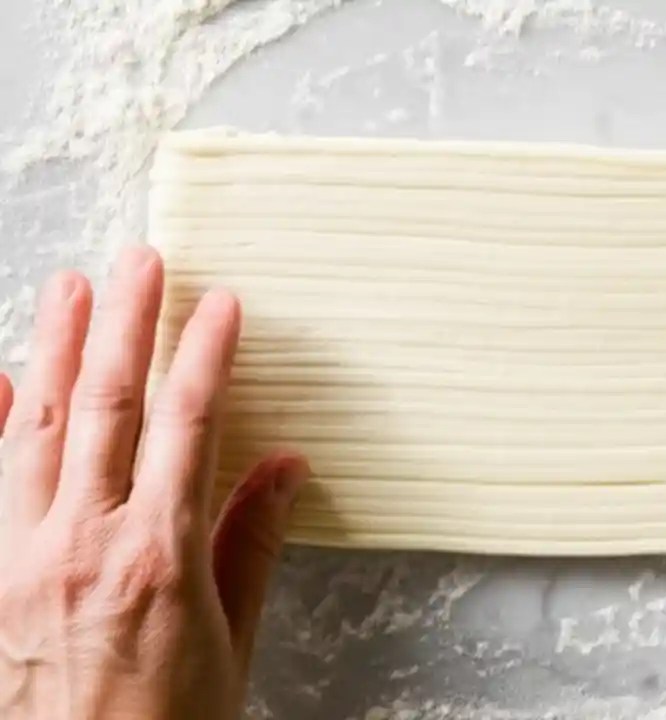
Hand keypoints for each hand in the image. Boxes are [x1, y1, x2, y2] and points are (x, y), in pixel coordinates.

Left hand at [0, 246, 307, 718]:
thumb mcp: (234, 639)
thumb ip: (251, 544)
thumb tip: (284, 468)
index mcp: (158, 557)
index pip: (186, 425)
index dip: (205, 355)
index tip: (221, 305)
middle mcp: (82, 544)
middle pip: (104, 406)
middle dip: (124, 323)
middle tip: (139, 261)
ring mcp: (20, 557)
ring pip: (37, 427)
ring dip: (54, 349)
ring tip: (69, 287)